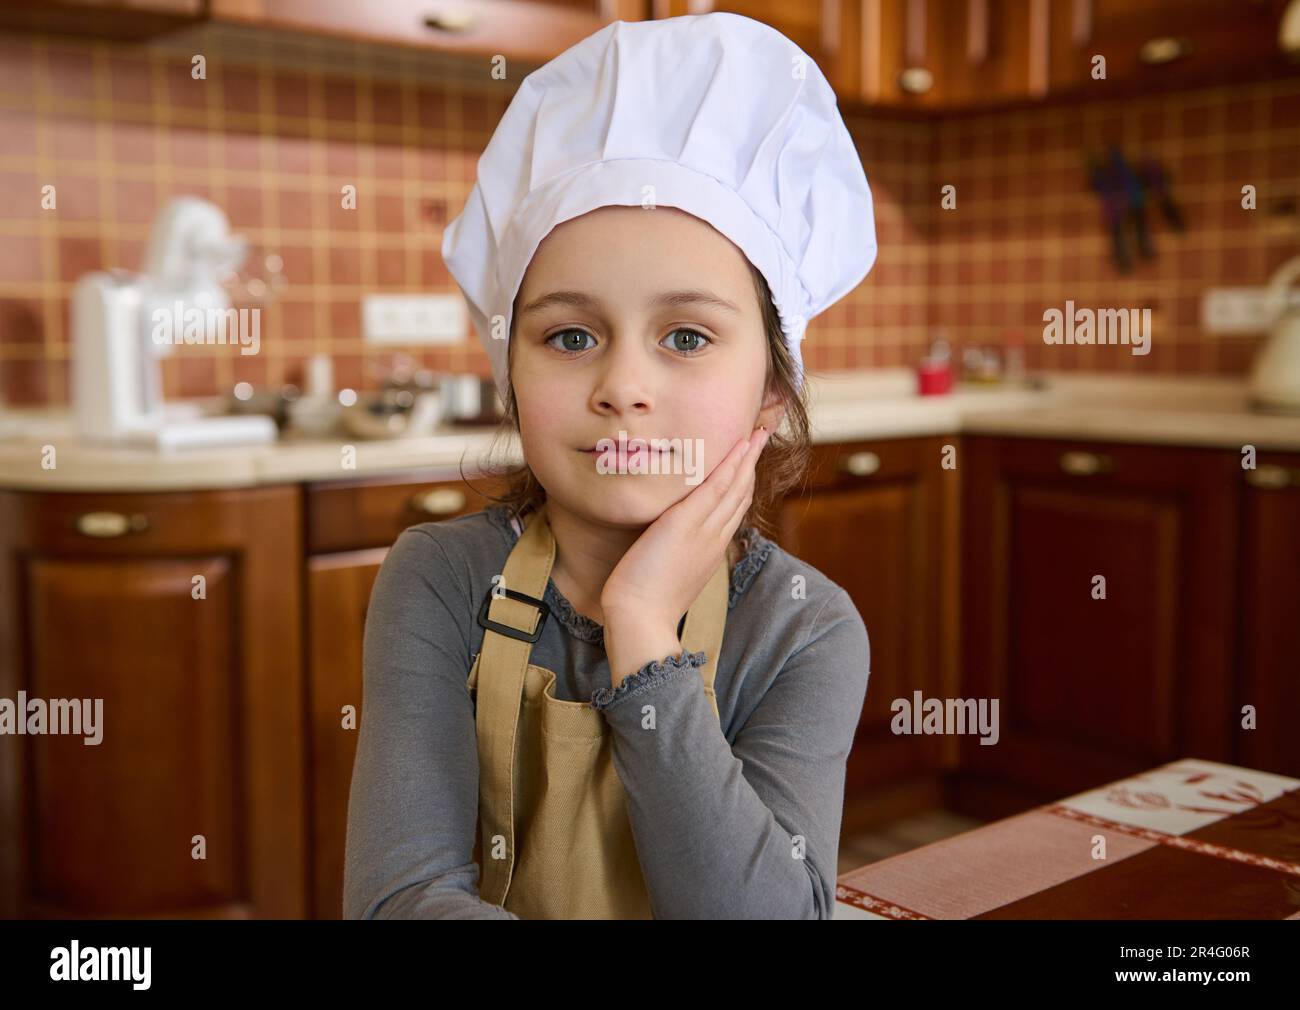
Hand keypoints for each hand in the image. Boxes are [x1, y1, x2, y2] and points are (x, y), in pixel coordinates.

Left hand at [601, 424, 770, 683]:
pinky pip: (717, 487)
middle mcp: (715, 538)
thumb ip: (674, 556)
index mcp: (711, 550)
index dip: (743, 485)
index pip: (733, 511)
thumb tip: (667, 545)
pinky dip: (732, 464)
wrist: (640, 619)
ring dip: (748, 457)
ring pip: (735, 487)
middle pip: (741, 495)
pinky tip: (741, 445)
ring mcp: (704, 530)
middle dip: (752, 465)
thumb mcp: (668, 576)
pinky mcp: (687, 523)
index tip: (748, 466)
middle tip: (761, 438)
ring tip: (758, 433)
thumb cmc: (644, 604)